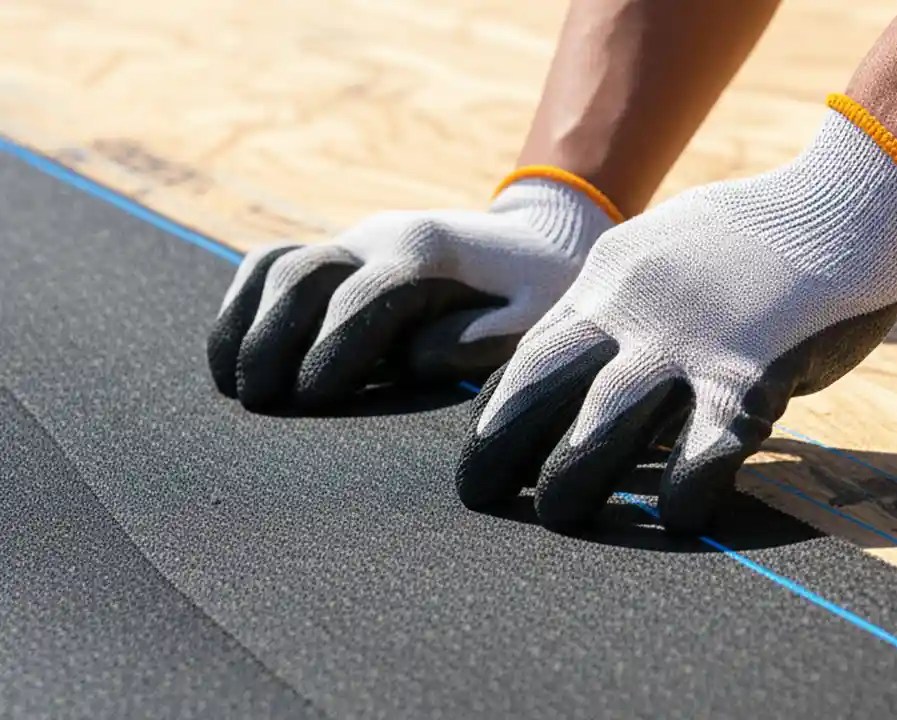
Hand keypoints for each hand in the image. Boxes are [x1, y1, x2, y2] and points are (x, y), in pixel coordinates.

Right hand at [207, 175, 615, 410]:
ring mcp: (355, 239)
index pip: (366, 297)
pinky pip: (275, 263)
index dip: (333, 348)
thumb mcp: (534, 319)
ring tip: (227, 382)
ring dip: (245, 321)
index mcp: (430, 252)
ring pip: (278, 265)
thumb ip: (476, 343)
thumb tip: (405, 361)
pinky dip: (245, 303)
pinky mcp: (341, 251)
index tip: (309, 398)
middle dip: (274, 338)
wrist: (540, 238)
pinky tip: (230, 351)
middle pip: (306, 274)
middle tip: (257, 399)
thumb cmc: (540, 292)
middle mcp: (382, 235)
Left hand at [454, 103, 896, 533]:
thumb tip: (594, 361)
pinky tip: (676, 517)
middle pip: (543, 384)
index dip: (501, 407)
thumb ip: (628, 301)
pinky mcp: (753, 371)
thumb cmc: (762, 238)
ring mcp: (692, 337)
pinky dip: (683, 492)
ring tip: (558, 516)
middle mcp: (637, 304)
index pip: (533, 348)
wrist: (849, 202)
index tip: (487, 447)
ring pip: (603, 423)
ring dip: (572, 477)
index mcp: (613, 274)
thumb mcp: (669, 248)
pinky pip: (703, 451)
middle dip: (500, 446)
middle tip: (478, 494)